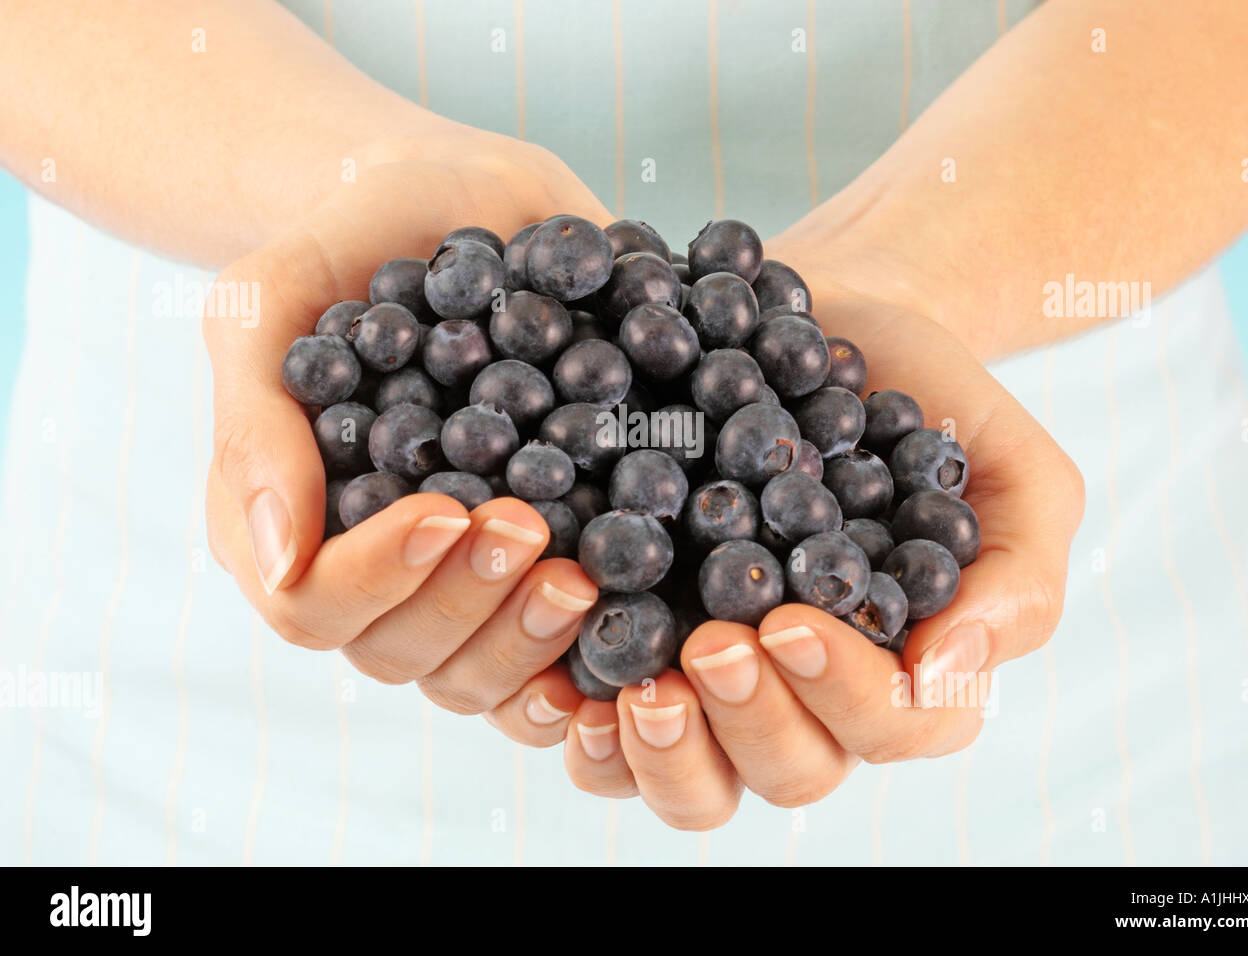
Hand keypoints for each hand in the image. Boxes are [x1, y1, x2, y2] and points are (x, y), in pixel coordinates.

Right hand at [203, 130, 613, 719]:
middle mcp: (373, 571)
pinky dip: (587, 664)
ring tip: (589, 573)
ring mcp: (456, 582)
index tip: (446, 508)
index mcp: (293, 524)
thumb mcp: (269, 299)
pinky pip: (553, 660)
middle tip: (533, 530)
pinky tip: (626, 637)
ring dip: (532, 640)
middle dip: (470, 605)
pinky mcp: (535, 570)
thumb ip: (254, 418)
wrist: (462, 200)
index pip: (311, 606)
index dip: (378, 577)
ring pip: (477, 676)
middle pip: (403, 654)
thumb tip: (277, 559)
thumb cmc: (351, 242)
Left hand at [487, 240, 1083, 828]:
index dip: (844, 695)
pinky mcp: (639, 637)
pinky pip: (604, 723)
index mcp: (906, 671)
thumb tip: (948, 673)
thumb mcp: (1015, 472)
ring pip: (691, 782)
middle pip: (788, 771)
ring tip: (630, 688)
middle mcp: (809, 694)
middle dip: (749, 721)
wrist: (823, 324)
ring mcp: (718, 678)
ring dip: (660, 755)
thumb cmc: (926, 398)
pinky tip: (556, 686)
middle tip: (712, 645)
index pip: (890, 727)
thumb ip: (1017, 576)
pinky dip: (577, 725)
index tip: (791, 621)